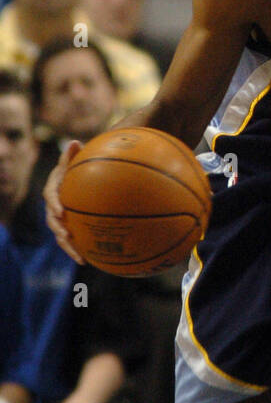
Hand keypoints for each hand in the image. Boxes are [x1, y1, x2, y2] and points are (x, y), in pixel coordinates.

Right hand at [43, 140, 84, 262]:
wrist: (80, 175)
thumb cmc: (78, 165)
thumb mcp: (75, 159)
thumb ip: (73, 154)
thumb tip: (74, 142)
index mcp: (53, 188)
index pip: (50, 196)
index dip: (54, 204)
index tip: (61, 211)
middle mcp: (53, 205)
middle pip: (52, 219)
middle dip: (58, 228)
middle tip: (67, 235)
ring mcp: (60, 218)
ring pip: (60, 234)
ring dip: (68, 246)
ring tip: (79, 256)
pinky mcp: (68, 227)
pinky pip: (70, 240)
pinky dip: (77, 250)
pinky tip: (88, 260)